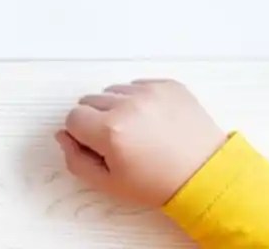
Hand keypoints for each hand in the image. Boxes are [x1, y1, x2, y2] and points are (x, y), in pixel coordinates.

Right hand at [57, 79, 227, 207]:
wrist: (205, 175)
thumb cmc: (157, 183)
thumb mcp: (109, 184)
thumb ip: (76, 160)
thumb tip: (63, 135)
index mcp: (110, 130)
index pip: (72, 118)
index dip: (81, 134)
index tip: (98, 146)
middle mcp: (128, 105)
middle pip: (90, 101)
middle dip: (97, 119)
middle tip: (119, 141)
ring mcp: (150, 91)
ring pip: (113, 91)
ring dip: (117, 107)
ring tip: (138, 131)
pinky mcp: (168, 84)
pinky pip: (138, 85)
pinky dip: (139, 100)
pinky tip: (152, 121)